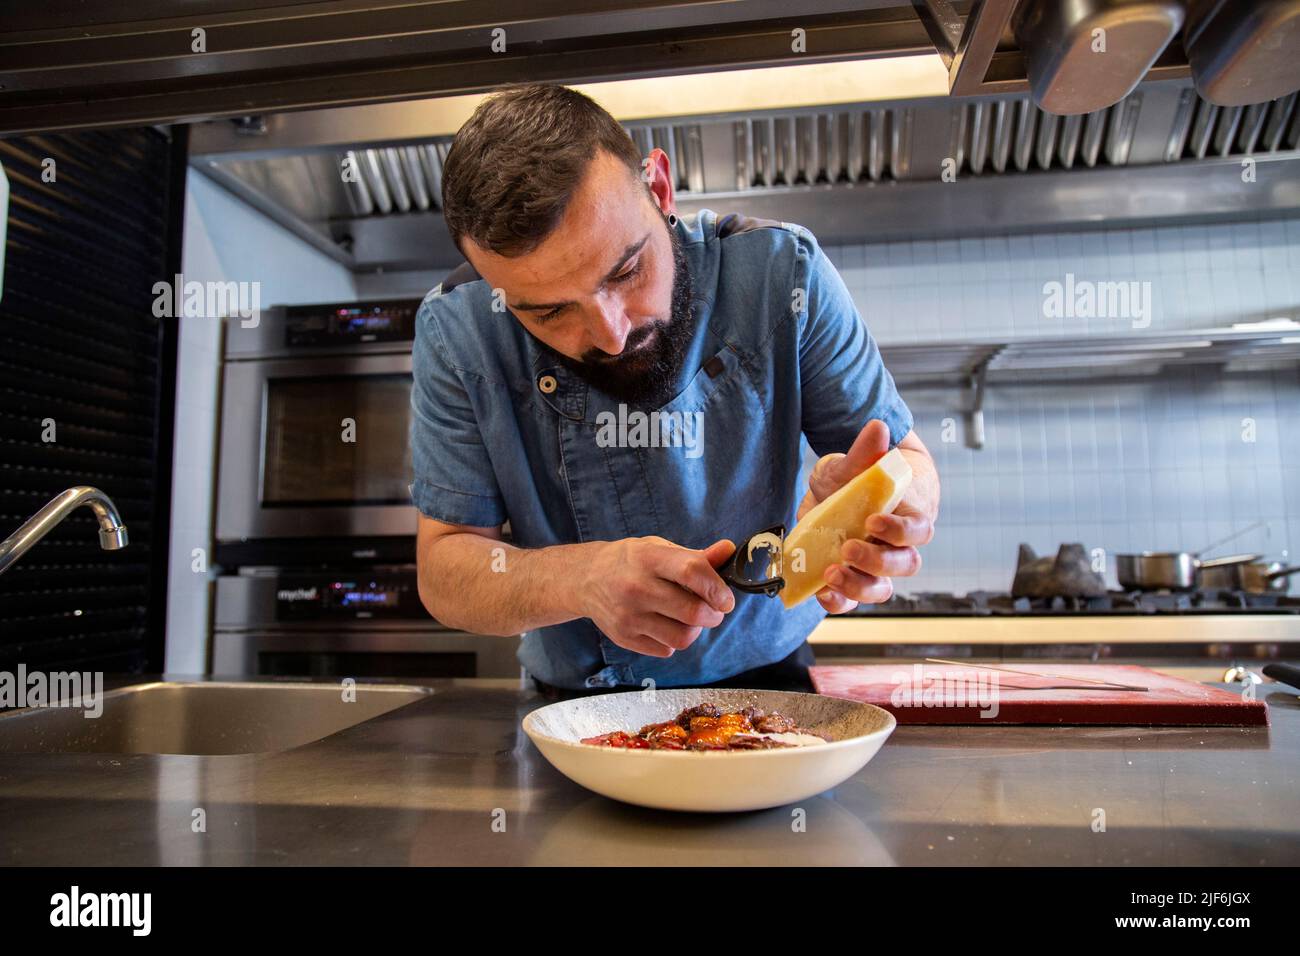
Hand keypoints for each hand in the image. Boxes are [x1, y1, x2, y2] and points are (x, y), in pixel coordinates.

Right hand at [579, 537, 736, 657]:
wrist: (586, 579)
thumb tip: (729, 551)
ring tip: (690, 619)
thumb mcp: (659, 548)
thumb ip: (696, 556)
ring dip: (696, 631)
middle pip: (692, 612)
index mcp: (648, 558)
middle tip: (714, 610)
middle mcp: (636, 587)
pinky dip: (674, 640)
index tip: (726, 599)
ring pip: (683, 637)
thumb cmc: (630, 561)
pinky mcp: (624, 638)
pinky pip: (666, 649)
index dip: (717, 588)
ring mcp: (628, 616)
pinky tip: (666, 625)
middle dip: (713, 615)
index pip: (691, 571)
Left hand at [797, 420, 936, 614]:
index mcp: (908, 515)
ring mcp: (876, 566)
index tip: (873, 520)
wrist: (847, 491)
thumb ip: (866, 450)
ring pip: (882, 588)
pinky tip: (822, 594)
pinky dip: (839, 602)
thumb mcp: (855, 462)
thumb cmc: (861, 475)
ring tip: (832, 575)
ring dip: (859, 586)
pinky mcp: (852, 577)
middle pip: (904, 565)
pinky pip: (853, 600)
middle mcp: (898, 546)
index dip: (899, 531)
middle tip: (848, 549)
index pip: (917, 531)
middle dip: (877, 561)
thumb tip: (878, 426)